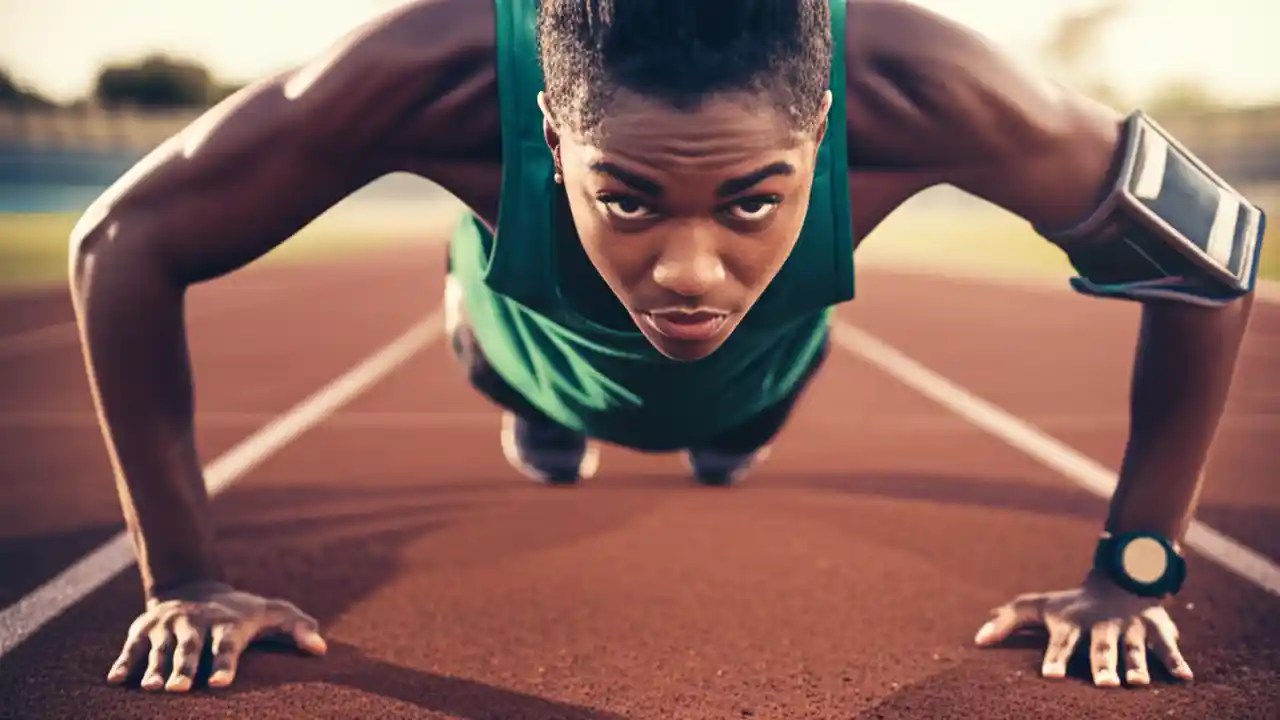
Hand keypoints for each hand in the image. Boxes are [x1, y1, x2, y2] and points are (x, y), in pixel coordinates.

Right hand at [106, 580, 326, 691]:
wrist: (195, 587)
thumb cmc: (242, 612)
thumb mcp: (273, 613)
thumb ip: (298, 628)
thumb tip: (321, 649)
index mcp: (227, 623)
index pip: (226, 646)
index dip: (223, 664)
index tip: (219, 683)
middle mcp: (195, 622)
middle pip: (189, 648)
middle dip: (183, 668)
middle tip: (177, 689)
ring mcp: (167, 625)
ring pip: (159, 650)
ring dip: (154, 669)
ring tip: (151, 689)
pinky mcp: (143, 629)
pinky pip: (131, 647)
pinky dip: (123, 662)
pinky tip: (115, 681)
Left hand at [973, 571, 1192, 686]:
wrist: (1120, 575)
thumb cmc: (1072, 603)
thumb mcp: (1040, 606)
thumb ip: (1009, 620)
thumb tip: (976, 640)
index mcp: (1073, 623)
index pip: (1061, 643)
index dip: (1055, 658)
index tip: (1049, 676)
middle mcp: (1102, 625)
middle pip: (1102, 647)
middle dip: (1103, 664)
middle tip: (1105, 684)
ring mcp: (1131, 627)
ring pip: (1134, 648)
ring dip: (1137, 666)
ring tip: (1137, 684)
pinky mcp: (1157, 628)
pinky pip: (1168, 646)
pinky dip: (1176, 661)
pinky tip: (1185, 679)